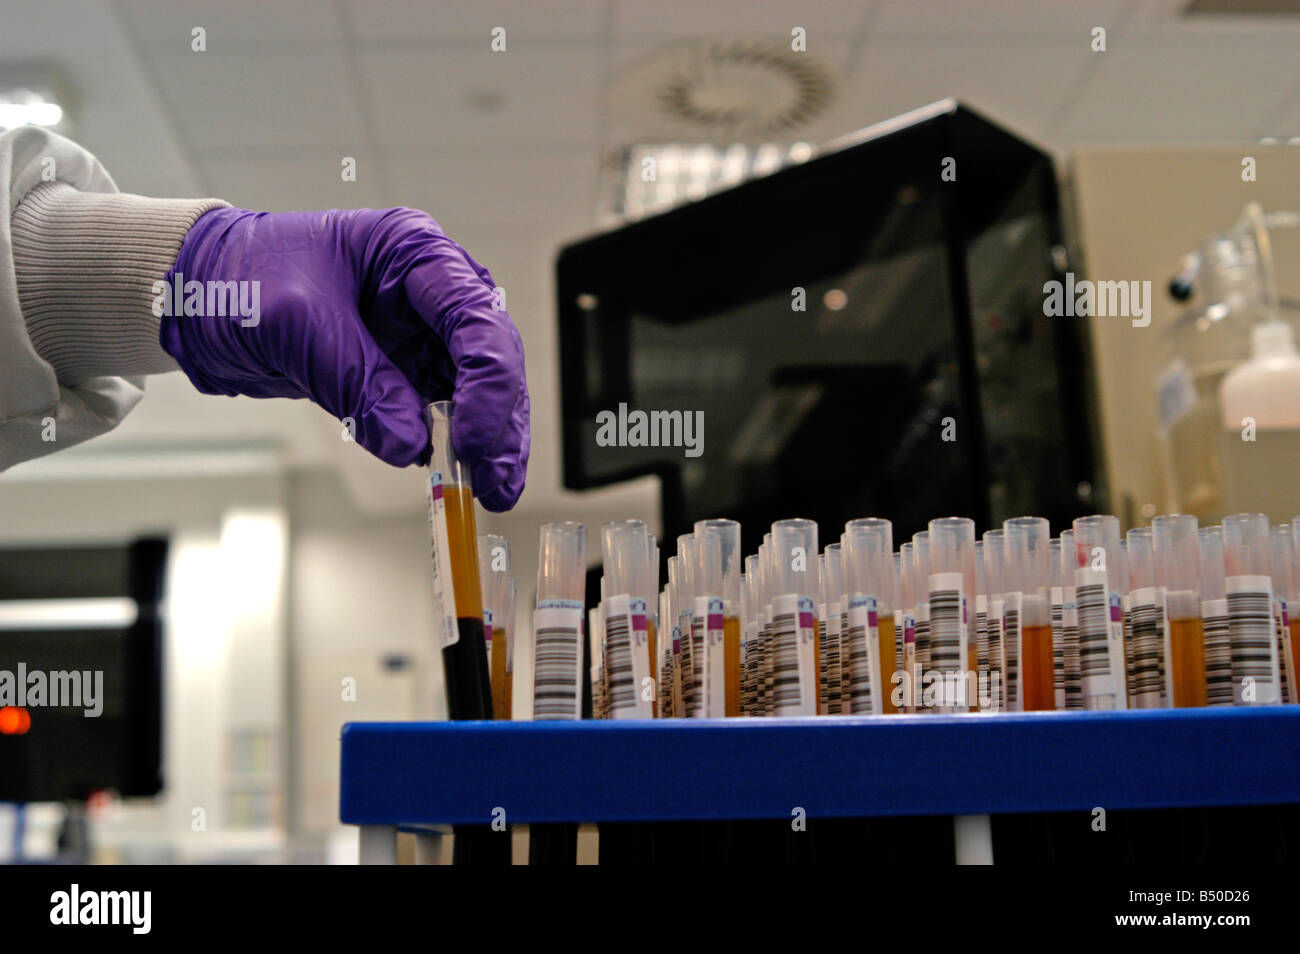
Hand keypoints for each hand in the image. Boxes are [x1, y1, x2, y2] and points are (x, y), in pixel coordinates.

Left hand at [160, 207, 528, 510]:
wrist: (195, 299)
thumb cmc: (240, 278)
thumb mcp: (298, 327)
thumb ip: (359, 384)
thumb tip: (412, 445)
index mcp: (413, 253)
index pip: (476, 318)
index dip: (487, 383)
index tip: (475, 441)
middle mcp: (428, 290)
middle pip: (491, 356)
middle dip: (500, 420)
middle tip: (498, 479)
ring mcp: (418, 331)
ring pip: (477, 388)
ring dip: (488, 439)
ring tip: (491, 489)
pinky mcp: (401, 368)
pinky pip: (441, 409)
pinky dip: (453, 443)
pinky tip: (459, 474)